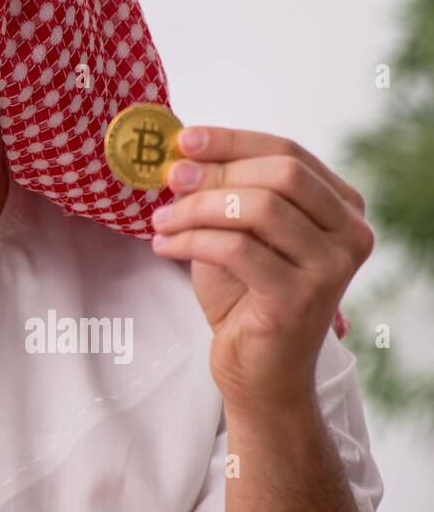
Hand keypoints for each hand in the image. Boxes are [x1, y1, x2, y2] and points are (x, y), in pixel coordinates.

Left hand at [148, 126, 373, 417]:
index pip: (288, 152)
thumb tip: (181, 152)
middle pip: (281, 173)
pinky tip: (163, 245)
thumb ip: (224, 191)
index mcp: (342, 207)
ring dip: (197, 208)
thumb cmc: (244, 295)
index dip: (232, 141)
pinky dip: (190, 241)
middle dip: (216, 171)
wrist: (258, 371)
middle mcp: (350, 234)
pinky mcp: (300, 298)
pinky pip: (236, 249)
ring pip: (258, 208)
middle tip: (170, 178)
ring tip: (161, 220)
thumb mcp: (236, 231)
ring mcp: (332, 268)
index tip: (184, 140)